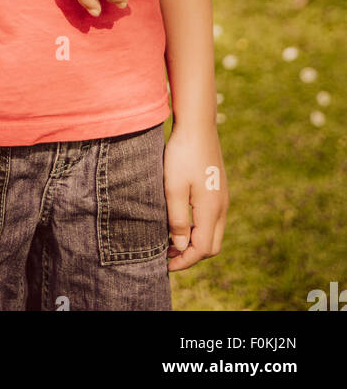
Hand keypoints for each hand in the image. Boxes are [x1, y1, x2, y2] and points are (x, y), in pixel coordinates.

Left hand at [163, 122, 227, 271]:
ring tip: (170, 240)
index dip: (184, 261)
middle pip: (211, 246)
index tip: (165, 264)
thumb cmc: (181, 153)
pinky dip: (199, 228)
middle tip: (167, 255)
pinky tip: (181, 220)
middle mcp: (222, 207)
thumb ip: (177, 219)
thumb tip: (181, 247)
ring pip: (213, 233)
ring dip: (195, 241)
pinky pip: (213, 219)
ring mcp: (223, 198)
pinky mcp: (219, 189)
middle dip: (191, 255)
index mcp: (211, 209)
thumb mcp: (173, 187)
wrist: (198, 124)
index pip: (202, 249)